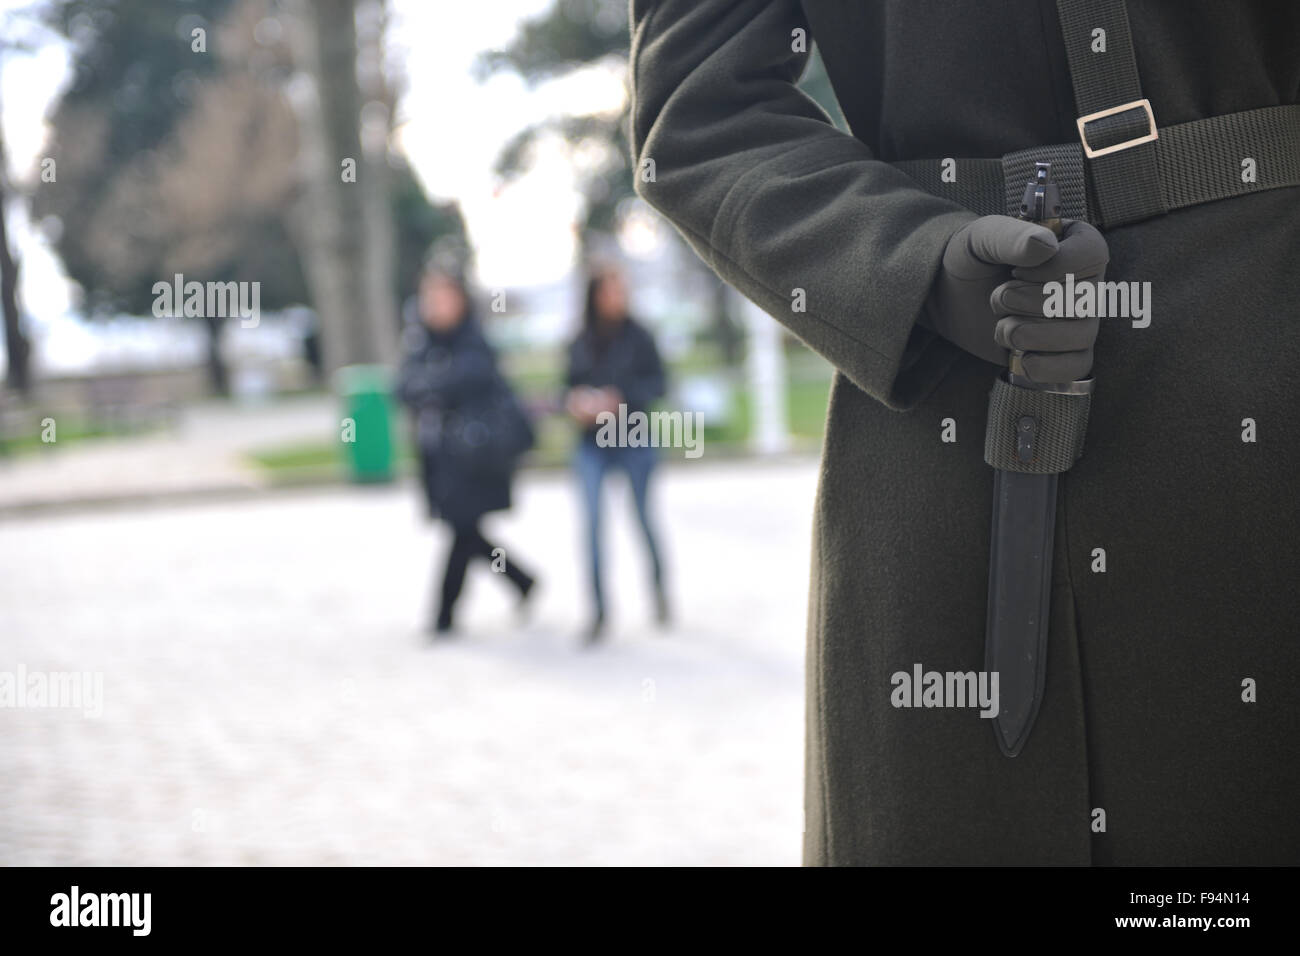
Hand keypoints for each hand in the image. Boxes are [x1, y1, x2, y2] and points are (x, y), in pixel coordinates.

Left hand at [920, 215, 1108, 383]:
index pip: (1091, 255)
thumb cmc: (973, 260)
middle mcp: (1087, 280)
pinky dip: (1047, 367)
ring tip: (1002, 328)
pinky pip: (1077, 366)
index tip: (1017, 272)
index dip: (1053, 270)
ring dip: (1032, 335)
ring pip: (1081, 335)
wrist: (951, 299)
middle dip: (1030, 304)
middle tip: (998, 298)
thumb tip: (1045, 245)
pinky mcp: (1065, 352)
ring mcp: (1079, 319)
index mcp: (1075, 243)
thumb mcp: (981, 239)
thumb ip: (1011, 236)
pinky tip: (1020, 360)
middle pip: (1084, 300)